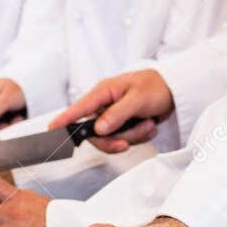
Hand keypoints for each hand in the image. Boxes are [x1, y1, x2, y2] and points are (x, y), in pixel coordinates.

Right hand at [50, 69, 169, 152]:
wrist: (175, 90)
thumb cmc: (156, 86)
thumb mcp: (138, 98)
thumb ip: (117, 114)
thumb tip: (98, 129)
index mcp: (104, 92)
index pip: (79, 108)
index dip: (64, 120)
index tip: (51, 130)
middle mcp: (105, 105)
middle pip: (95, 134)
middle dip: (115, 139)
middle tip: (128, 140)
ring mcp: (113, 116)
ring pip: (112, 139)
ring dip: (132, 136)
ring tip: (148, 123)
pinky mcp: (123, 125)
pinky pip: (124, 140)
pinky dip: (139, 136)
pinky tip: (149, 125)